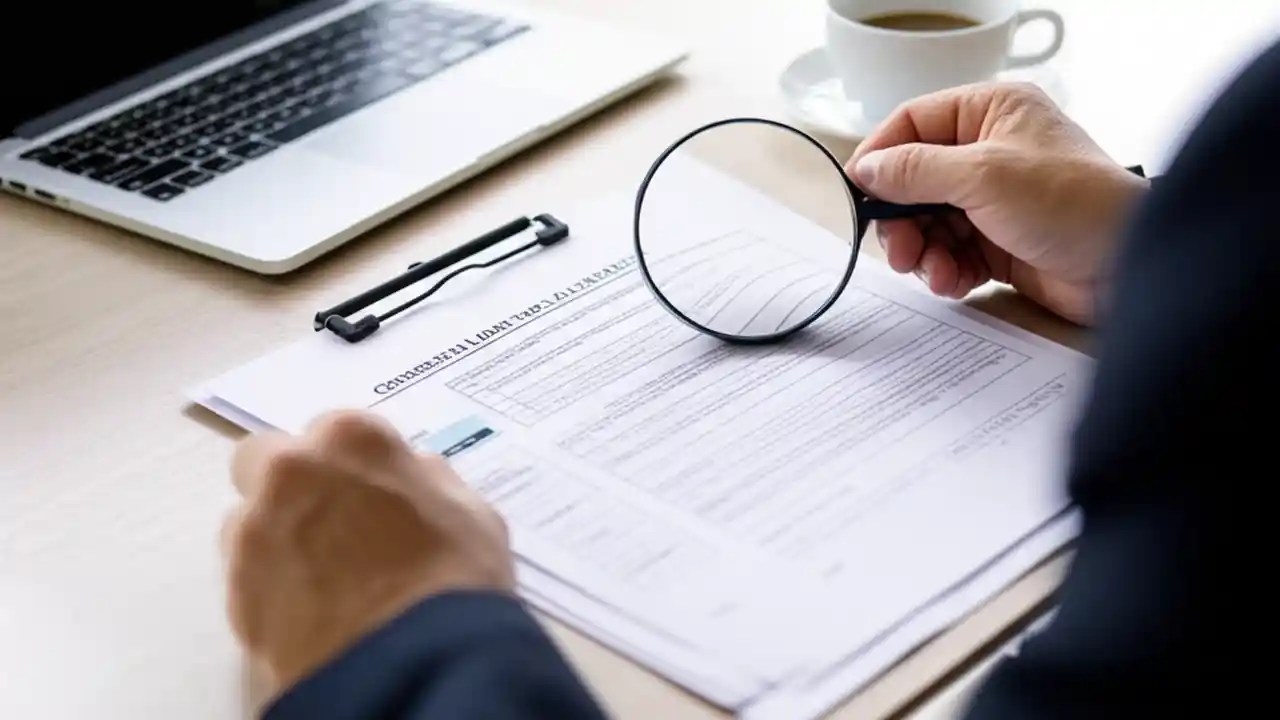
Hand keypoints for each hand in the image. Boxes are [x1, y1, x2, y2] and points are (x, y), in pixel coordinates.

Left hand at [221, 410, 514, 695]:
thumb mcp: (471, 513)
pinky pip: (246, 578)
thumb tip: (412, 476)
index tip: (371, 491)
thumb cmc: (456, 579)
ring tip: (322, 579)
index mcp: (350, 439)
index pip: (334, 430)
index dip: (353, 464)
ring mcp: (256, 533)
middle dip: (289, 483)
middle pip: (263, 458)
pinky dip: (272, 589)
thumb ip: (429, 481)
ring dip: (274, 537)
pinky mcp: (236, 593)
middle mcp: (291, 472)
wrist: (415, 666)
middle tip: (331, 522)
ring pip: (246, 520)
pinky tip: (313, 612)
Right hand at [847, 82, 1149, 324]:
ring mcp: (995, 200)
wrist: (1130, 266)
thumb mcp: (983, 176)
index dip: (881, 157)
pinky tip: (955, 281)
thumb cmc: (1075, 203)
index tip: (861, 192)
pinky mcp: (1001, 243)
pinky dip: (945, 270)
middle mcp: (990, 152)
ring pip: (929, 223)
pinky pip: (951, 254)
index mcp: (990, 113)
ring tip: (933, 270)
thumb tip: (867, 168)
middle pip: (914, 180)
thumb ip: (916, 170)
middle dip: (902, 218)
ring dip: (923, 251)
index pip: (913, 123)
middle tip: (900, 248)